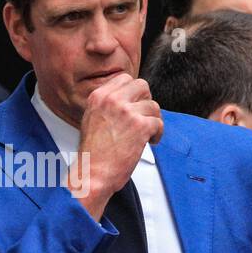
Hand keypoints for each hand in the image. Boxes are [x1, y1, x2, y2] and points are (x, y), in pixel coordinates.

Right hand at [71, 72, 163, 218]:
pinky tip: (150, 142)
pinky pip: (159, 123)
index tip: (135, 107)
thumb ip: (109, 106)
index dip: (135, 93)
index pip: (124, 79)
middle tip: (144, 118)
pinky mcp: (140, 126)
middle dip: (147, 102)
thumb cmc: (94, 153)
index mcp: (98, 96)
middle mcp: (112, 100)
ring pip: (153, 106)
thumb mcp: (93, 119)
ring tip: (147, 135)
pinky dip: (158, 134)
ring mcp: (126, 112)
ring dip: (153, 121)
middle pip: (142, 86)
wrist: (93, 173)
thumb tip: (130, 101)